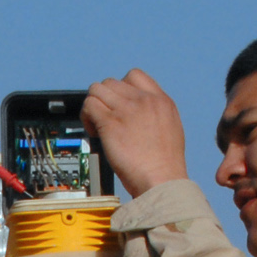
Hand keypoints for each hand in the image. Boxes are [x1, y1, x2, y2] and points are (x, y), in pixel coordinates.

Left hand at [82, 71, 188, 198]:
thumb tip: (137, 115)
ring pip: (96, 89)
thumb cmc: (164, 166)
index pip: (134, 75)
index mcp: (160, 100)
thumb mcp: (170, 130)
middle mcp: (143, 100)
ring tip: (97, 125)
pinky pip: (89, 105)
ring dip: (93, 106)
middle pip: (112, 82)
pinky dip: (86, 116)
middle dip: (105, 100)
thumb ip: (155, 116)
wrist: (162, 181)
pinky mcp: (111, 123)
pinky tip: (93, 131)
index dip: (121, 88)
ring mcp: (126, 109)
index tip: (118, 105)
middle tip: (106, 120)